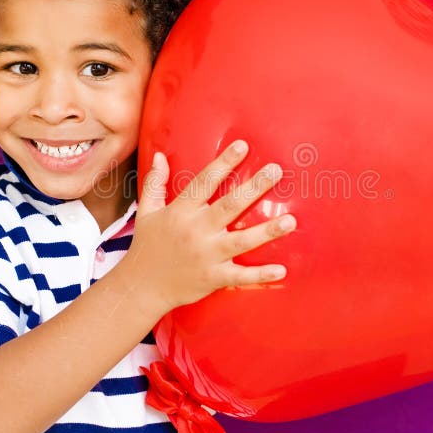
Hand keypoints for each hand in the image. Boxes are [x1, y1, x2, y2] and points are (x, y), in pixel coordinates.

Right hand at [127, 140, 294, 313]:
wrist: (141, 287)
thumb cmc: (147, 246)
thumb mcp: (147, 212)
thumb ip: (155, 183)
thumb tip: (160, 156)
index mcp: (181, 211)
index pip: (205, 182)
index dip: (223, 163)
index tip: (242, 146)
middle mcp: (196, 231)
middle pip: (230, 205)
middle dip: (254, 187)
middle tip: (276, 170)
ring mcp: (207, 255)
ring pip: (241, 241)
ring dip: (267, 231)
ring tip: (291, 220)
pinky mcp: (213, 278)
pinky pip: (240, 276)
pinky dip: (260, 275)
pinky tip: (281, 270)